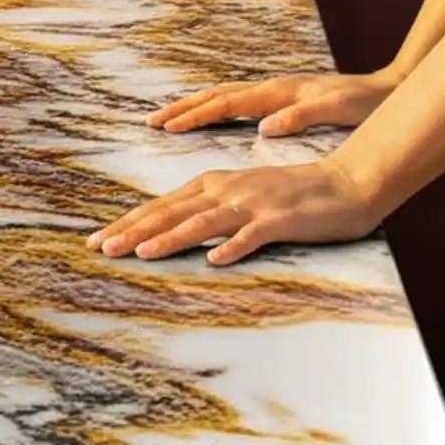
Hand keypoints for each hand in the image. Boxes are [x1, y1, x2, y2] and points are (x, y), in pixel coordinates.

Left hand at [85, 161, 381, 265]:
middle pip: (172, 212)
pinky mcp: (279, 220)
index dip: (129, 223)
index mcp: (213, 183)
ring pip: (202, 223)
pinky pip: (252, 236)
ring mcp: (252, 205)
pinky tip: (214, 261)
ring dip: (170, 238)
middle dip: (133, 231)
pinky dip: (233, 247)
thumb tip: (174, 228)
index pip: (162, 205)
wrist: (346, 183)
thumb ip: (209, 209)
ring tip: (140, 254)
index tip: (98, 239)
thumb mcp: (242, 196)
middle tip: (100, 248)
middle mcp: (226, 190)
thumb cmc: (291, 194)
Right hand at [147, 70, 403, 136]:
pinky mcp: (280, 102)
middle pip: (216, 95)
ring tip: (166, 121)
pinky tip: (204, 121)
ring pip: (223, 98)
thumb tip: (264, 127)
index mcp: (279, 92)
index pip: (227, 102)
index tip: (168, 126)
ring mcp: (275, 94)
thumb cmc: (367, 102)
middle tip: (152, 121)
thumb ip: (301, 116)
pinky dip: (213, 111)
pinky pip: (236, 105)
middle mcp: (272, 90)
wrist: (389, 90)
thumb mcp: (338, 109)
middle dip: (183, 108)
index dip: (196, 115)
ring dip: (193, 108)